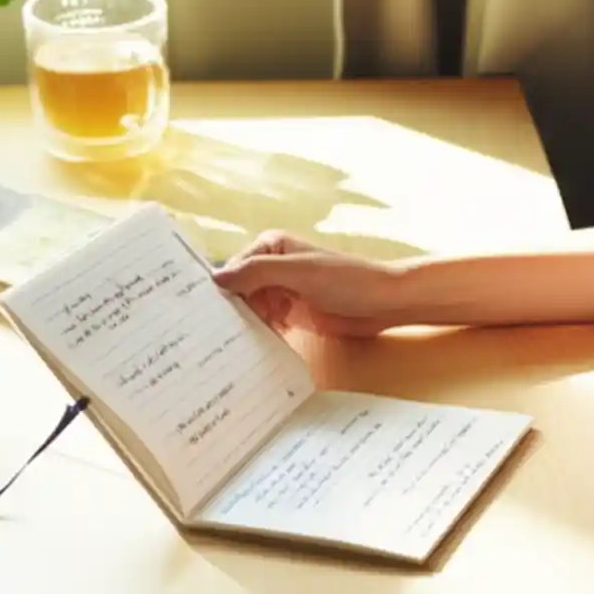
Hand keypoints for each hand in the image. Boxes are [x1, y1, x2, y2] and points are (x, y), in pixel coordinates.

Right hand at [213, 231, 404, 337]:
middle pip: (239, 291)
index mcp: (270, 247)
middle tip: (223, 338)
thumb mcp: (299, 272)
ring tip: (241, 346)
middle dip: (234, 312)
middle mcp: (272, 266)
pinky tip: (261, 347)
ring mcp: (283, 290)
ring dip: (249, 326)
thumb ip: (258, 272)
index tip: (208, 316)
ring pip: (251, 309)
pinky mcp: (292, 311)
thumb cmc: (347, 280)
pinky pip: (268, 323)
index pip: (233, 269)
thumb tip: (216, 278)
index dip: (222, 291)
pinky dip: (263, 333)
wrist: (385, 303)